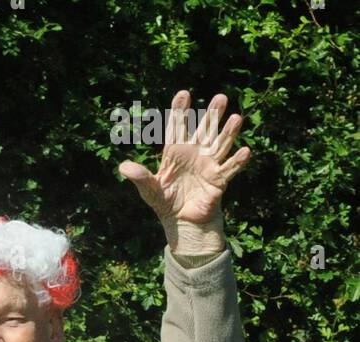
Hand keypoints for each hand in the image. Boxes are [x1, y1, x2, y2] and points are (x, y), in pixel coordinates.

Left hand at [118, 91, 250, 228]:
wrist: (182, 221)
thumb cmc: (166, 201)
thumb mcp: (150, 190)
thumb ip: (140, 177)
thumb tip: (123, 166)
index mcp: (176, 152)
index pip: (178, 128)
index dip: (180, 111)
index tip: (183, 94)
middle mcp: (195, 153)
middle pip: (205, 130)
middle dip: (212, 115)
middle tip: (220, 98)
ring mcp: (209, 165)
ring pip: (220, 144)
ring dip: (228, 133)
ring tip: (236, 118)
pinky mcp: (219, 180)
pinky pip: (230, 169)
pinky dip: (237, 161)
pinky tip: (245, 151)